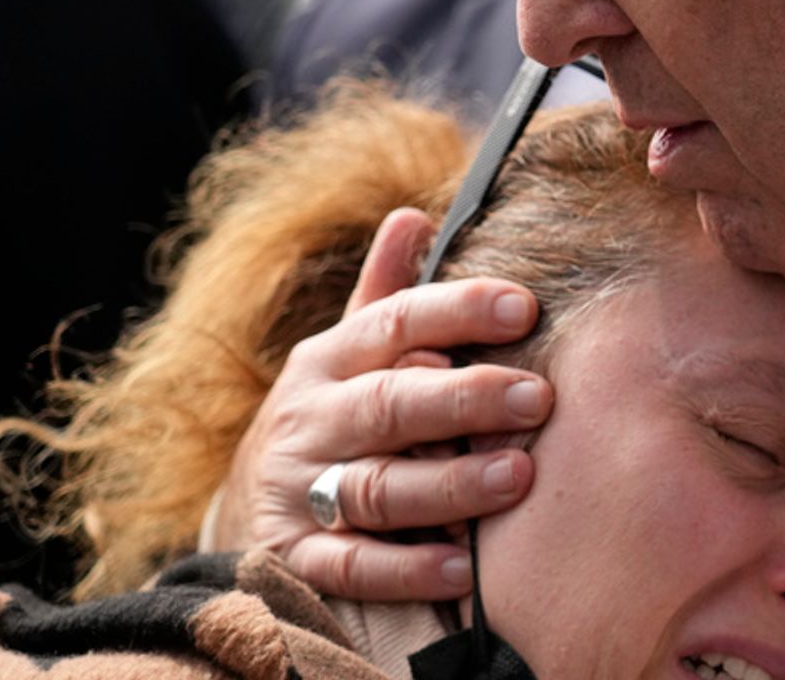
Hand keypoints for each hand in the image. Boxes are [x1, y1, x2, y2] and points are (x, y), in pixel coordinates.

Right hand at [208, 207, 552, 599]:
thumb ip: (385, 293)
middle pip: (389, 404)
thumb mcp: (349, 353)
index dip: (456, 311)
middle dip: (465, 399)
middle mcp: (310, 420)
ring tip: (515, 478)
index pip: (393, 322)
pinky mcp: (296, 559)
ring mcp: (299, 491)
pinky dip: (406, 569)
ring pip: (376, 487)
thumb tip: (412, 215)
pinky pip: (352, 567)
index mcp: (329, 359)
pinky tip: (463, 568)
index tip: (524, 306)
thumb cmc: (333, 414)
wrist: (246, 507)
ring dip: (449, 484)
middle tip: (539, 399)